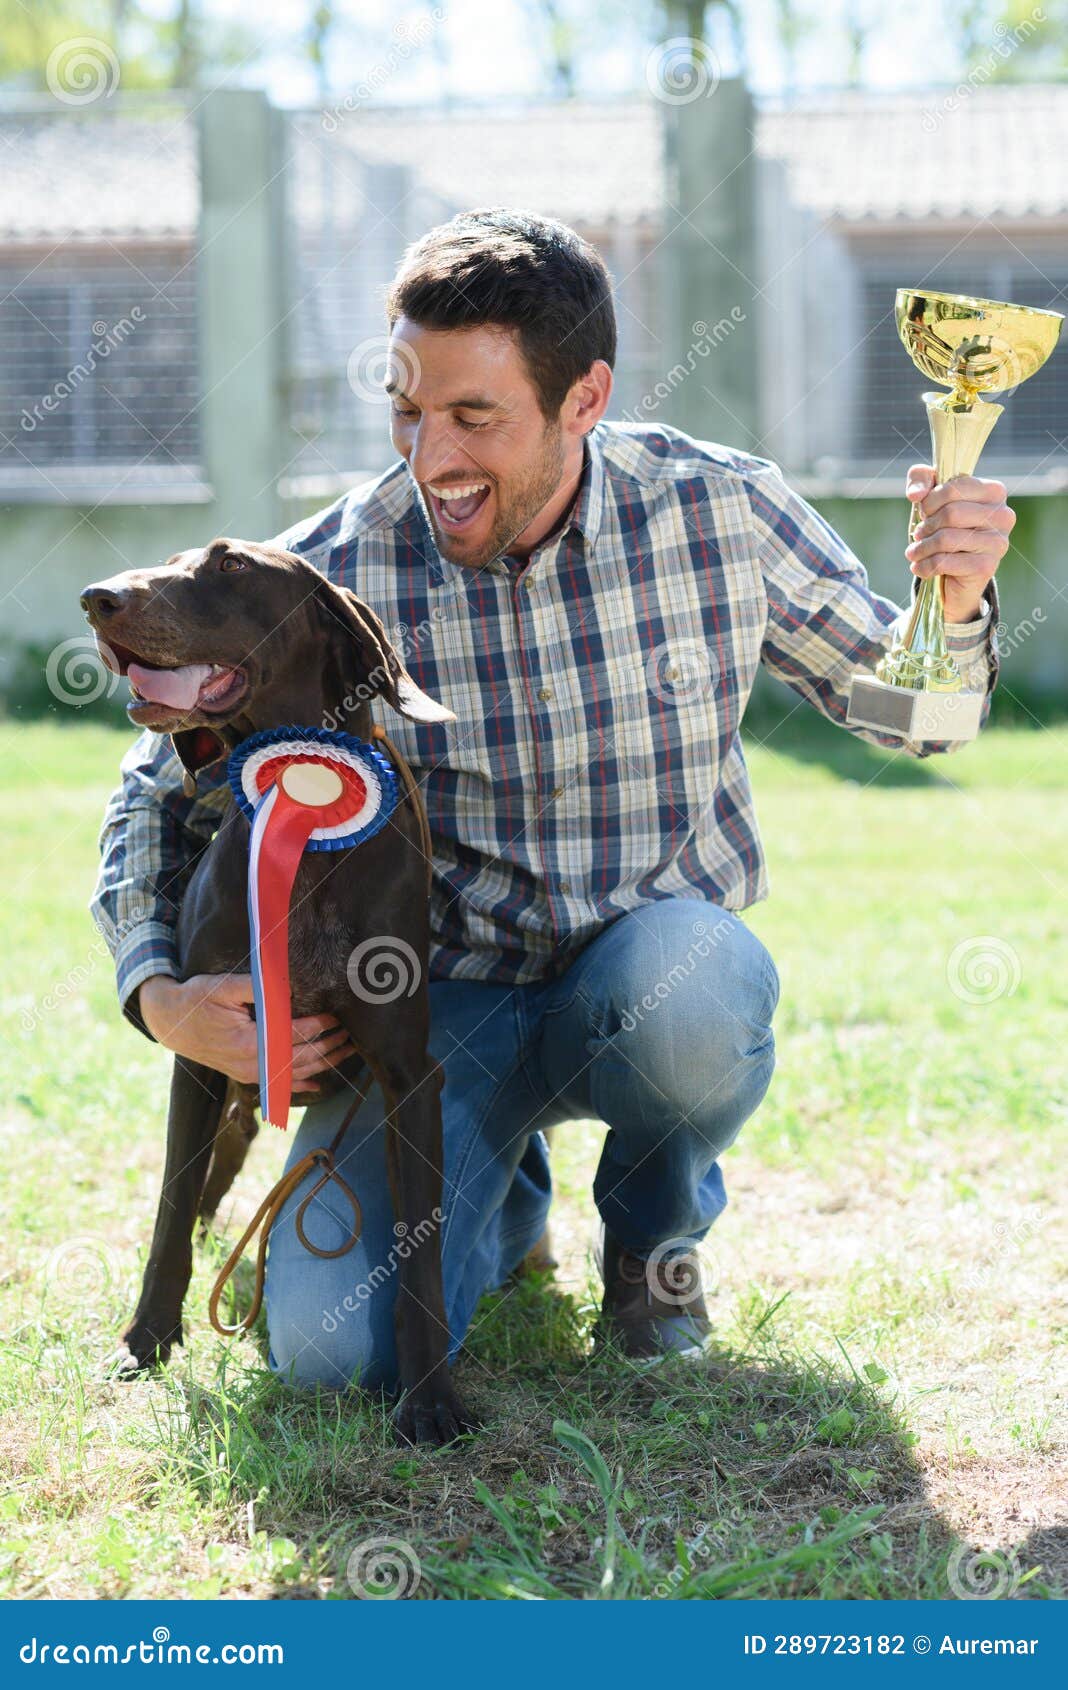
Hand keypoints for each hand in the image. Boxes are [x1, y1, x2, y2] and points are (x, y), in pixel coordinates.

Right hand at [138, 973, 355, 1092]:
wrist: (170, 1022)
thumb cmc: (196, 1000)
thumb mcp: (222, 986)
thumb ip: (256, 987)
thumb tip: (287, 986)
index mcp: (247, 1042)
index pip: (293, 1035)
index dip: (318, 1026)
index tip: (337, 1016)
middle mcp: (250, 1064)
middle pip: (300, 1059)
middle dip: (328, 1046)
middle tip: (351, 1034)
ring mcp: (248, 1073)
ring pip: (294, 1074)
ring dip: (322, 1065)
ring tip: (346, 1053)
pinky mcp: (245, 1074)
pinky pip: (278, 1085)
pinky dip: (300, 1085)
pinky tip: (318, 1085)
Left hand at [904, 465, 1014, 623]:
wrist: (955, 574)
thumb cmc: (944, 528)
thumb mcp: (930, 497)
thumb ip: (920, 479)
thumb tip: (915, 494)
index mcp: (994, 492)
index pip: (954, 488)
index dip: (930, 501)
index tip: (924, 512)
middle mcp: (1003, 516)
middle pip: (951, 514)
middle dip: (926, 525)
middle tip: (918, 534)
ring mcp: (998, 543)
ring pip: (947, 539)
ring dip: (922, 547)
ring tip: (914, 552)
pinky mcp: (986, 567)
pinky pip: (945, 562)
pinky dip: (925, 565)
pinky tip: (919, 567)